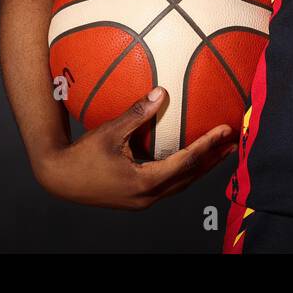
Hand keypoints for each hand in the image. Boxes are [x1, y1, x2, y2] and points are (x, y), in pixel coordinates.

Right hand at [35, 88, 236, 209]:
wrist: (59, 179)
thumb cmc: (82, 155)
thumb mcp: (109, 132)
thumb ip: (137, 113)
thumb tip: (161, 92)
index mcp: (144, 182)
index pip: (185, 163)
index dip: (207, 147)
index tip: (225, 131)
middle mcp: (148, 196)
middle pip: (190, 178)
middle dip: (213, 160)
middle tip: (234, 143)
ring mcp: (143, 200)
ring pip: (181, 184)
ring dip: (201, 168)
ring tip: (220, 152)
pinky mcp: (137, 198)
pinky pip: (169, 185)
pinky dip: (184, 172)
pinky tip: (190, 159)